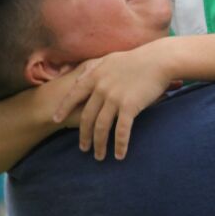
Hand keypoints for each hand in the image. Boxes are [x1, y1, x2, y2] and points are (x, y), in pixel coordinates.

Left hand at [51, 47, 180, 160]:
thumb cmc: (137, 59)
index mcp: (95, 77)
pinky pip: (122, 130)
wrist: (159, 60)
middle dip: (84, 135)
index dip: (63, 109)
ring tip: (99, 156)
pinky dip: (120, 145)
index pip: (74, 95)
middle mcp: (101, 89)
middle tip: (83, 148)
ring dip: (99, 144)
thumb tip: (79, 78)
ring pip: (102, 127)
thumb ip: (92, 68)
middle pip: (87, 117)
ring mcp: (114, 98)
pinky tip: (120, 155)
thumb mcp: (109, 59)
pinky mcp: (130, 106)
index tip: (55, 120)